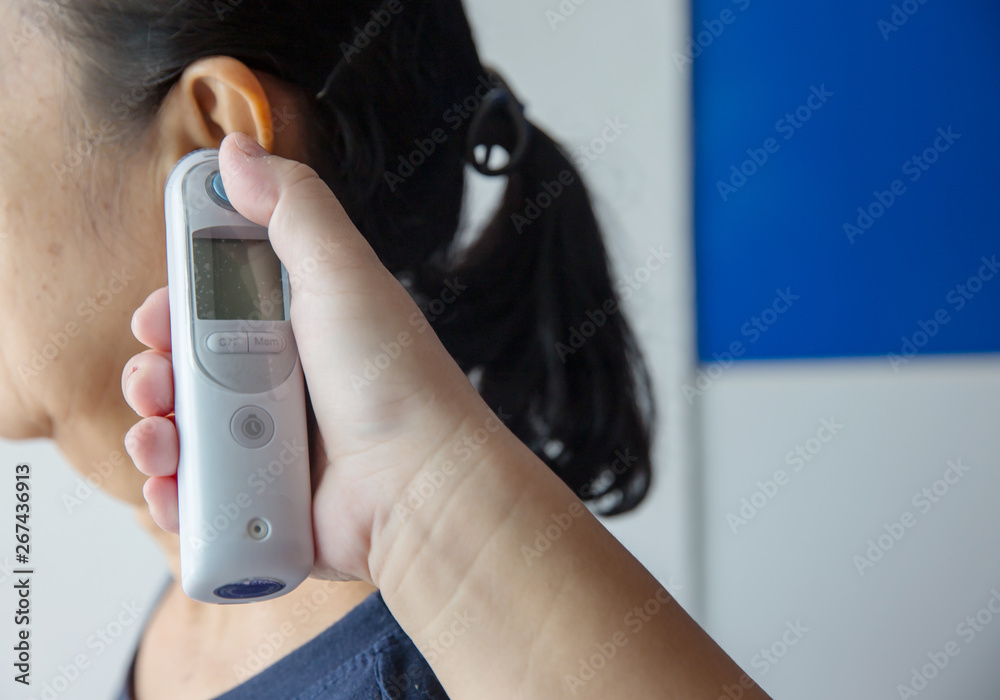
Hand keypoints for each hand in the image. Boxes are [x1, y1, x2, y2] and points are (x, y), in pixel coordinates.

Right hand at [122, 132, 497, 583]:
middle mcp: (282, 380)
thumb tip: (238, 150)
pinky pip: (194, 491)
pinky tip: (172, 482)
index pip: (215, 301)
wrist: (420, 488)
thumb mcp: (342, 273)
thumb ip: (291, 208)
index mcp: (298, 323)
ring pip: (181, 429)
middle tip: (157, 373)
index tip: (160, 307)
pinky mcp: (261, 496)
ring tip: (162, 434)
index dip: (176, 301)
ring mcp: (269, 442)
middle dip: (153, 367)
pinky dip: (171, 488)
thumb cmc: (394, 381)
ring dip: (152, 428)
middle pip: (185, 365)